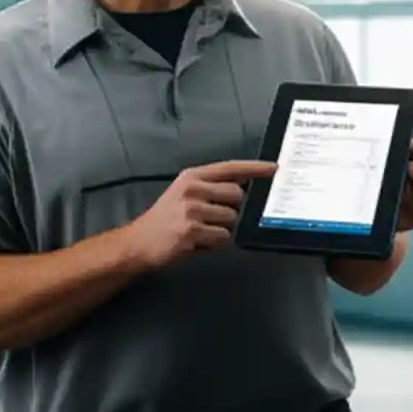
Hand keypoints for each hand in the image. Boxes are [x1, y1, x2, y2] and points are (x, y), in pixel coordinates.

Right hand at [122, 160, 277, 269]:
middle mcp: (192, 189)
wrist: (138, 243)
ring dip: (220, 229)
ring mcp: (192, 210)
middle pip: (237, 195)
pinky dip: (212, 243)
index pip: (230, 168)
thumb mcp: (183, 193)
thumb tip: (242, 187)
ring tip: (199, 231)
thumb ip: (210, 187)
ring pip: (231, 219)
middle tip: (209, 218)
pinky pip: (222, 237)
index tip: (273, 168)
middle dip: (230, 209)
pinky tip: (195, 242)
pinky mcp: (191, 231)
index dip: (255, 168)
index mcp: (191, 176)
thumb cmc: (164, 220)